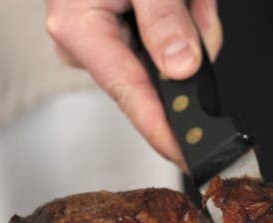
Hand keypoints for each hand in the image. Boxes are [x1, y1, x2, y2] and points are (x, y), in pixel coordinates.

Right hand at [46, 0, 221, 169]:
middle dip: (190, 45)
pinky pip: (163, 41)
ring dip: (189, 23)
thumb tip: (181, 67)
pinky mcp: (114, 33)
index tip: (190, 157)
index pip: (131, 96)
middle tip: (192, 3)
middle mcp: (84, 40)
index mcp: (80, 28)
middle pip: (157, 77)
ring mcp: (99, 39)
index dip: (164, 131)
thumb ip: (164, 18)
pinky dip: (182, 17)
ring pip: (168, 58)